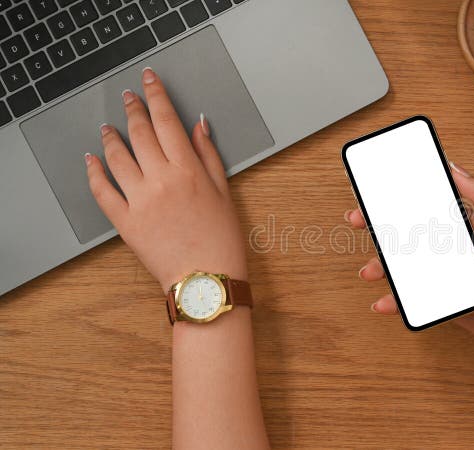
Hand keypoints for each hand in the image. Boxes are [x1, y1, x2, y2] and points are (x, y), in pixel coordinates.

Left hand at [85, 68, 246, 292]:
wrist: (206, 278)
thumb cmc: (221, 239)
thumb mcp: (224, 192)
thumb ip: (208, 156)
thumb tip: (198, 126)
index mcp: (188, 170)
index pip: (167, 121)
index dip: (156, 96)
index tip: (149, 80)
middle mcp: (161, 180)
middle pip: (141, 134)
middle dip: (133, 110)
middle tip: (128, 97)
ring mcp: (140, 201)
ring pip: (118, 157)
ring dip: (111, 136)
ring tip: (109, 126)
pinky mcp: (125, 222)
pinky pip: (102, 191)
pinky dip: (93, 172)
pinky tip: (91, 160)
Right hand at [345, 162, 473, 360]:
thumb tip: (454, 167)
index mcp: (466, 225)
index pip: (427, 204)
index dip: (401, 196)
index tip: (378, 188)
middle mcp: (453, 248)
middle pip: (408, 233)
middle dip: (378, 226)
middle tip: (356, 221)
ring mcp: (446, 276)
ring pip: (404, 267)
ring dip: (381, 266)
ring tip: (370, 270)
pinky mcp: (444, 302)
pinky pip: (412, 299)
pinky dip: (394, 301)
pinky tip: (383, 303)